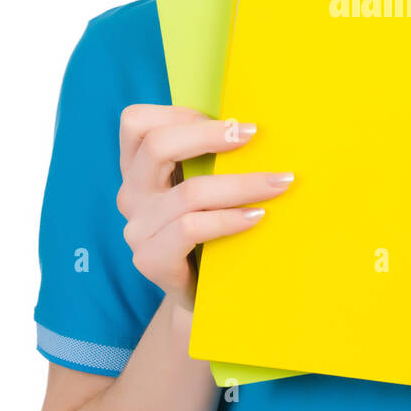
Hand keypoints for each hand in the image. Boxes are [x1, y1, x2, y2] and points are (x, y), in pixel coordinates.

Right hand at [116, 105, 293, 312]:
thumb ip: (207, 158)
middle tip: (254, 135)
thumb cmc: (209, 232)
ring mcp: (137, 229)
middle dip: (211, 135)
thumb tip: (253, 126)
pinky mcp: (150, 260)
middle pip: (157, 146)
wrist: (202, 297)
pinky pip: (191, 228)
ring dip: (241, 183)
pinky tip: (256, 216)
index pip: (137, 123)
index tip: (230, 122)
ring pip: (189, 192)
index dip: (181, 114)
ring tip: (279, 182)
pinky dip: (229, 219)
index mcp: (136, 169)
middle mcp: (130, 195)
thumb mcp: (201, 188)